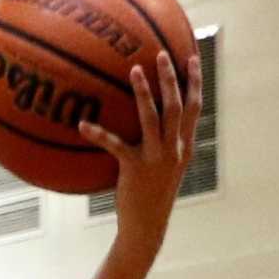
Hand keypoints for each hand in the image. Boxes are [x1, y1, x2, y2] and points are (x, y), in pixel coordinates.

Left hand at [78, 49, 202, 260]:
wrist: (146, 226)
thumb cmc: (151, 194)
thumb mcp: (165, 166)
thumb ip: (165, 142)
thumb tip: (152, 119)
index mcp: (184, 146)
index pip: (195, 108)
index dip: (196, 81)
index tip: (194, 56)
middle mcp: (175, 149)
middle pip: (178, 105)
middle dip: (171, 77)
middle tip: (161, 52)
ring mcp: (157, 158)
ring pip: (153, 117)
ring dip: (144, 92)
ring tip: (134, 69)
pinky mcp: (135, 168)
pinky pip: (116, 145)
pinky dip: (98, 134)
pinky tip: (83, 125)